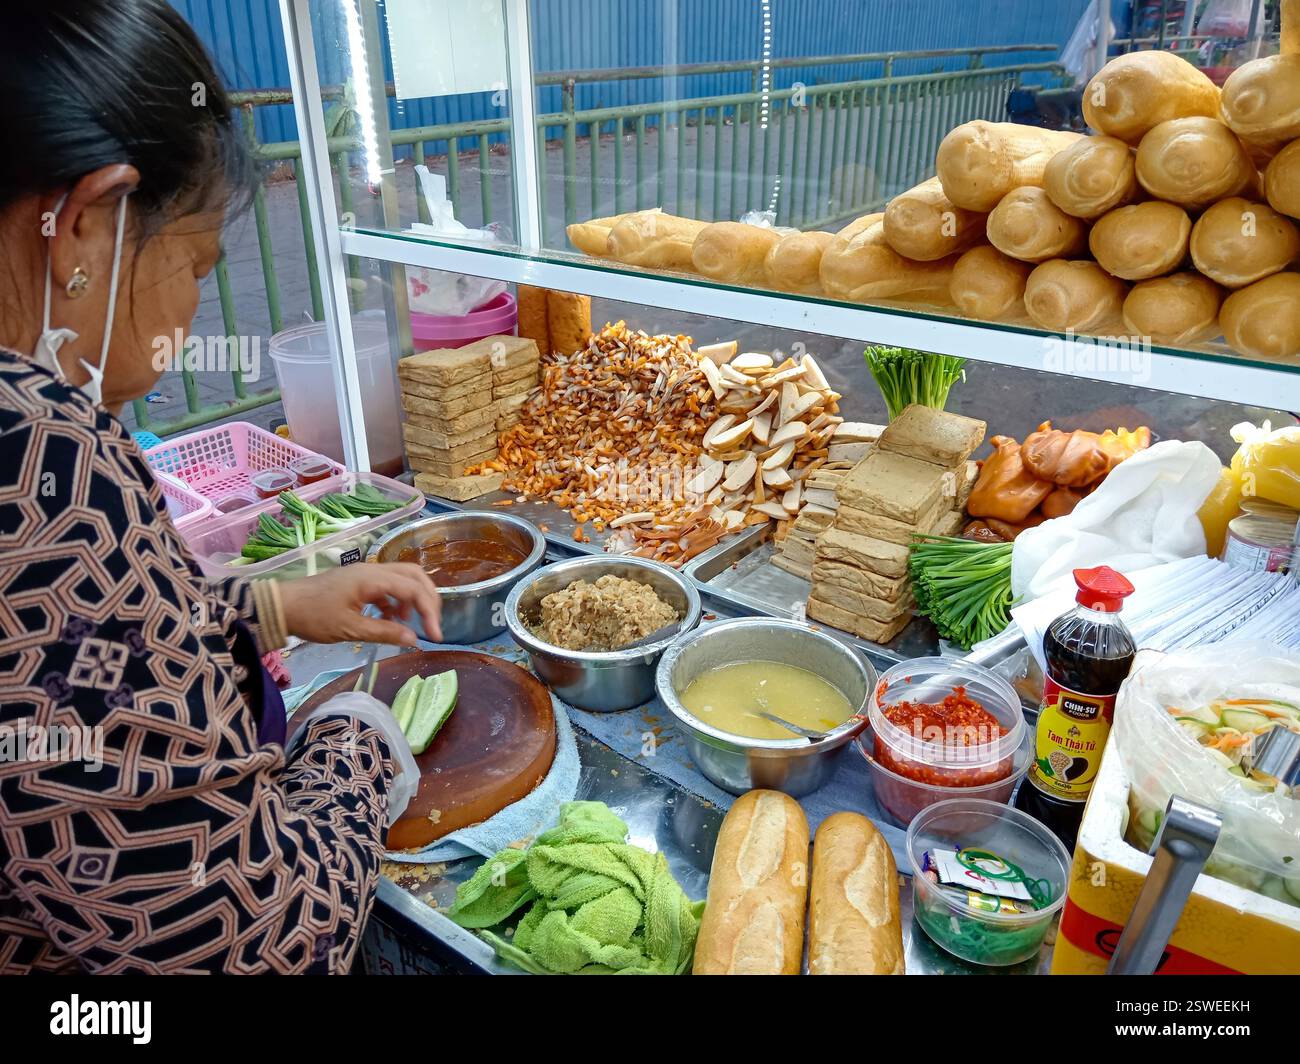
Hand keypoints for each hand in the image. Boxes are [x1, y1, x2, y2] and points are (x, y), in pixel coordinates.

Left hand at [279, 563, 441, 646]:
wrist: (281, 606)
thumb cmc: (313, 617)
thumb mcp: (350, 629)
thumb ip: (385, 633)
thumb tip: (414, 640)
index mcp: (373, 578)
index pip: (414, 589)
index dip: (430, 612)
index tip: (435, 636)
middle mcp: (373, 570)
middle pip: (414, 575)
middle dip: (428, 599)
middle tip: (432, 623)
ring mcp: (365, 574)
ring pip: (402, 578)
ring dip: (413, 599)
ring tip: (411, 624)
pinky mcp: (358, 581)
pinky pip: (388, 585)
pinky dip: (397, 601)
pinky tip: (392, 620)